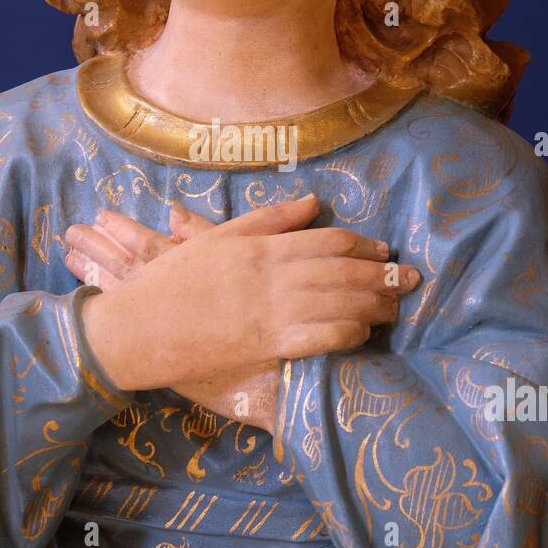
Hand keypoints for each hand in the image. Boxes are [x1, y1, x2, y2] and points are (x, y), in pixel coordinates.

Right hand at [65, 194, 421, 393]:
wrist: (137, 327)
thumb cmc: (172, 282)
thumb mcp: (218, 238)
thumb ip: (269, 219)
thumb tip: (313, 201)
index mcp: (262, 247)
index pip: (328, 241)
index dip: (364, 245)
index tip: (385, 251)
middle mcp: (273, 276)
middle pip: (344, 271)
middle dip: (383, 276)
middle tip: (410, 280)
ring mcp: (271, 311)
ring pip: (341, 303)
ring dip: (375, 305)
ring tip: (396, 308)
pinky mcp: (266, 346)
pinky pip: (321, 337)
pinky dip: (348, 333)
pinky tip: (362, 334)